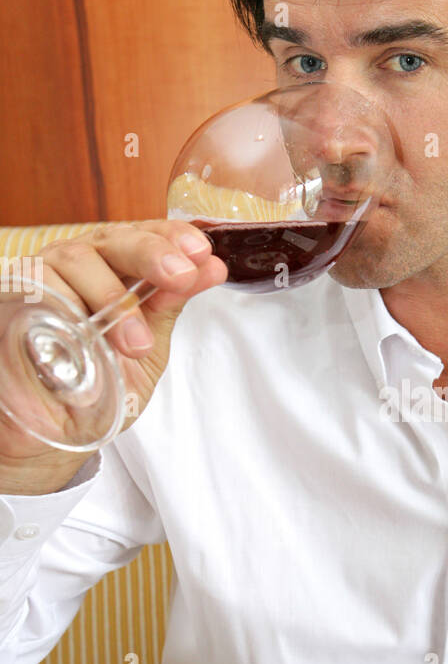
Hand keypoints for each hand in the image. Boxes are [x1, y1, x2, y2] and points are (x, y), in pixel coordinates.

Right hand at [0, 221, 226, 488]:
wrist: (54, 429)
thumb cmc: (99, 384)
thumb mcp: (147, 348)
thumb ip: (170, 306)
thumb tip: (211, 268)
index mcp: (116, 269)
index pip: (145, 235)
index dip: (172, 236)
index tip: (201, 252)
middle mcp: (81, 265)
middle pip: (113, 239)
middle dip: (151, 253)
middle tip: (181, 275)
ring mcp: (45, 276)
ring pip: (75, 258)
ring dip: (111, 294)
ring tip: (137, 343)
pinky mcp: (14, 296)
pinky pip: (36, 285)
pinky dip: (65, 305)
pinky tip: (86, 332)